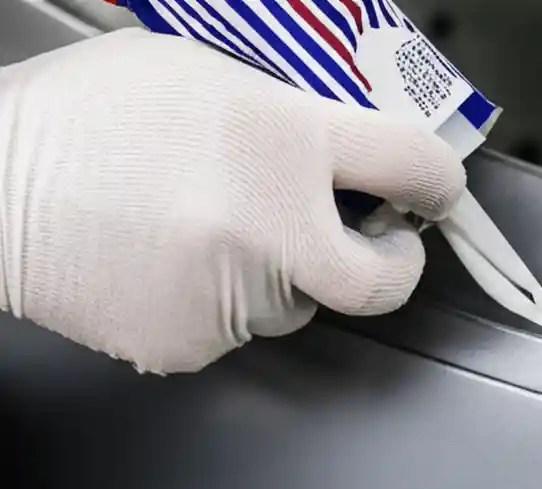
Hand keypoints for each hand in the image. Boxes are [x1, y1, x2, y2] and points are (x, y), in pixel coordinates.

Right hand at [0, 29, 463, 373]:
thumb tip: (349, 153)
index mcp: (286, 141)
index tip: (432, 192)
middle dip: (393, 266)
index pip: (415, 166)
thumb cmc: (88, 115)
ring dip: (284, 276)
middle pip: (384, 281)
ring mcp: (234, 294)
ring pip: (299, 305)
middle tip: (380, 245)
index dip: (437, 183)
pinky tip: (173, 261)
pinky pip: (239, 329)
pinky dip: (222, 302)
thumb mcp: (206, 76)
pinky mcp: (193, 343)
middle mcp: (273, 226)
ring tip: (214, 230)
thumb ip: (292, 117)